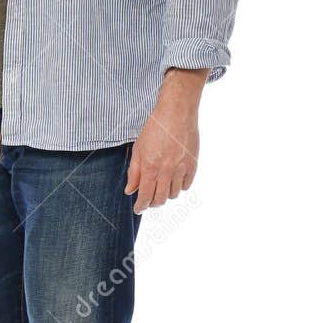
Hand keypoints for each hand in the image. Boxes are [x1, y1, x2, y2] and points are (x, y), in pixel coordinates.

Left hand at [124, 70, 205, 211]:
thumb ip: (134, 172)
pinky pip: (186, 185)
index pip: (145, 196)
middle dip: (152, 202)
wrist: (177, 113)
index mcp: (151, 167)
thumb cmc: (155, 128)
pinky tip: (174, 180)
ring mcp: (182, 168)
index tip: (138, 209)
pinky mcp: (193, 164)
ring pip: (174, 194)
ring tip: (161, 186)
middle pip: (161, 199)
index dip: (141, 206)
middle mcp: (167, 171)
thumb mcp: (138, 149)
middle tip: (148, 199)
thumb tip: (130, 190)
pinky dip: (180, 186)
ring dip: (166, 194)